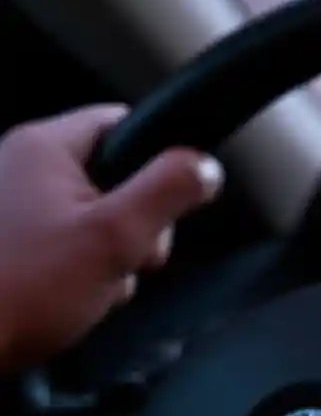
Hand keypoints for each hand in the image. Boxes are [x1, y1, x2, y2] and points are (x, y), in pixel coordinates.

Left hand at [0, 105, 222, 371]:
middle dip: (138, 222)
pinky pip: (70, 241)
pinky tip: (77, 292)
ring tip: (97, 281)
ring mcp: (12, 205)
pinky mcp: (12, 242)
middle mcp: (20, 166)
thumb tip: (205, 166)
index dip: (159, 160)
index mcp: (43, 148)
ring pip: (97, 215)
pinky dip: (84, 266)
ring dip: (113, 251)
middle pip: (115, 175)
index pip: (123, 123)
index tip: (170, 200)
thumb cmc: (24, 290)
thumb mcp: (116, 236)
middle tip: (131, 255)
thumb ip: (169, 191)